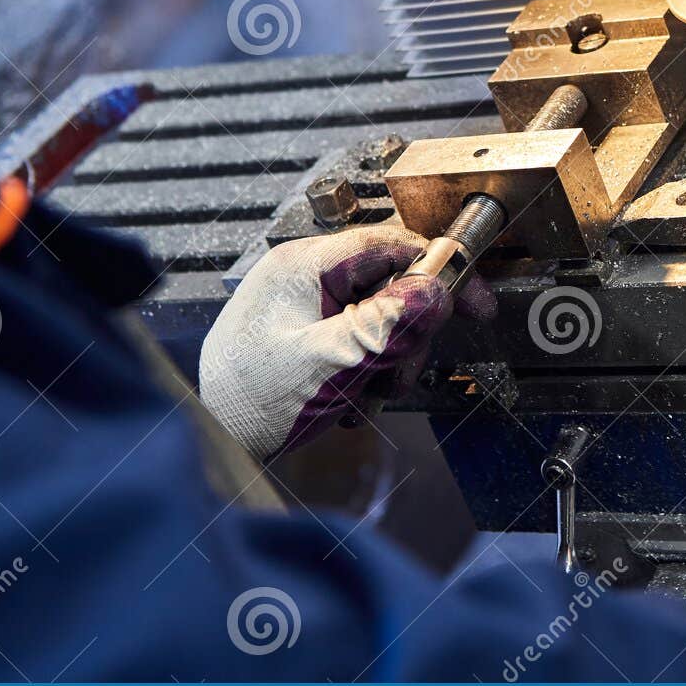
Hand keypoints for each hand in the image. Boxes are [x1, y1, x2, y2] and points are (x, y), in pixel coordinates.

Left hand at [198, 226, 492, 459]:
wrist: (211, 440)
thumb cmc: (249, 402)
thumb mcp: (328, 363)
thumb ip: (384, 326)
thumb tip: (436, 291)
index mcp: (303, 266)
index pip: (391, 245)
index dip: (440, 270)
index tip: (474, 300)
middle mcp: (304, 274)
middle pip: (389, 282)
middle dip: (408, 330)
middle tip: (406, 369)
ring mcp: (305, 301)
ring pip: (378, 313)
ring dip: (389, 356)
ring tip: (370, 392)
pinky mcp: (307, 328)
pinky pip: (359, 334)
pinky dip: (368, 365)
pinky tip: (353, 395)